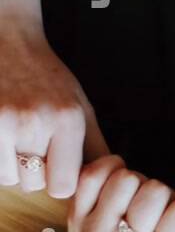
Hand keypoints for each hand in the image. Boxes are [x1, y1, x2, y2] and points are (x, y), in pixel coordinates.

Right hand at [0, 18, 108, 196]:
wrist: (10, 45)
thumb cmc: (48, 80)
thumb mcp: (81, 108)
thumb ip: (95, 147)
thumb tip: (108, 180)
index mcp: (67, 120)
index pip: (63, 186)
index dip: (61, 181)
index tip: (59, 167)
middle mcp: (35, 122)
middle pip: (34, 185)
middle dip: (36, 173)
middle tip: (35, 146)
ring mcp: (3, 123)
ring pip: (8, 179)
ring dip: (12, 168)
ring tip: (18, 140)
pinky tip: (4, 138)